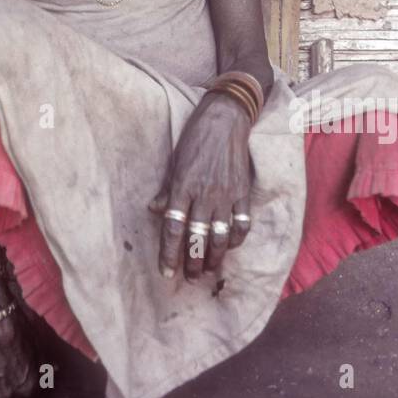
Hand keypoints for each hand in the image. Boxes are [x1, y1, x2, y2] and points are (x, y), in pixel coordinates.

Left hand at [150, 92, 252, 282]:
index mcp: (182, 186)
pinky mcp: (243, 192)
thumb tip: (154, 210)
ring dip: (214, 258)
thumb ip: (167, 189)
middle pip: (197, 239)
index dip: (169, 254)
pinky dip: (237, 239)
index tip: (166, 272)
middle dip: (192, 263)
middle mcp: (204, 194)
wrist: (225, 119)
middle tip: (188, 278)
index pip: (173, 229)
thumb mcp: (175, 161)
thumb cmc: (195, 138)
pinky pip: (242, 224)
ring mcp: (226, 195)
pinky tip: (230, 247)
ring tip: (207, 270)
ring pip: (220, 237)